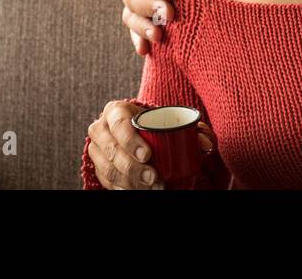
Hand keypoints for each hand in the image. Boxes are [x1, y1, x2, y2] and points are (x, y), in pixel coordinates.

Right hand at [86, 100, 214, 189]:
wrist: (133, 129)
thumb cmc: (154, 122)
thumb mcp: (168, 119)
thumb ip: (190, 128)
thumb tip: (205, 144)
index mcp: (115, 110)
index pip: (119, 124)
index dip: (131, 141)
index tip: (148, 155)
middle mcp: (101, 128)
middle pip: (112, 151)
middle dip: (134, 168)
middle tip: (155, 178)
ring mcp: (96, 149)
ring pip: (109, 169)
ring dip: (131, 182)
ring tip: (153, 187)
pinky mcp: (97, 166)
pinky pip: (107, 181)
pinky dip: (124, 188)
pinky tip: (140, 190)